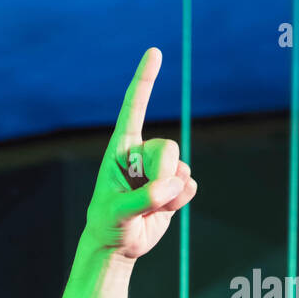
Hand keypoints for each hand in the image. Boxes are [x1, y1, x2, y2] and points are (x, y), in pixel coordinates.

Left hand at [83, 48, 196, 260]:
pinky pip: (189, 185)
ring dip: (168, 193)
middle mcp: (142, 153)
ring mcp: (161, 169)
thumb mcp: (117, 213)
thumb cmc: (108, 224)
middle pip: (167, 148)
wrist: (118, 245)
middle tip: (144, 196)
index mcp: (120, 149)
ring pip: (180, 168)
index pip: (133, 108)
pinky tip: (162, 210)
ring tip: (148, 206)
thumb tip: (172, 186)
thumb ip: (142, 199)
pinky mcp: (175, 186)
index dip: (145, 80)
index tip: (155, 52)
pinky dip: (179, 201)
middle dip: (160, 174)